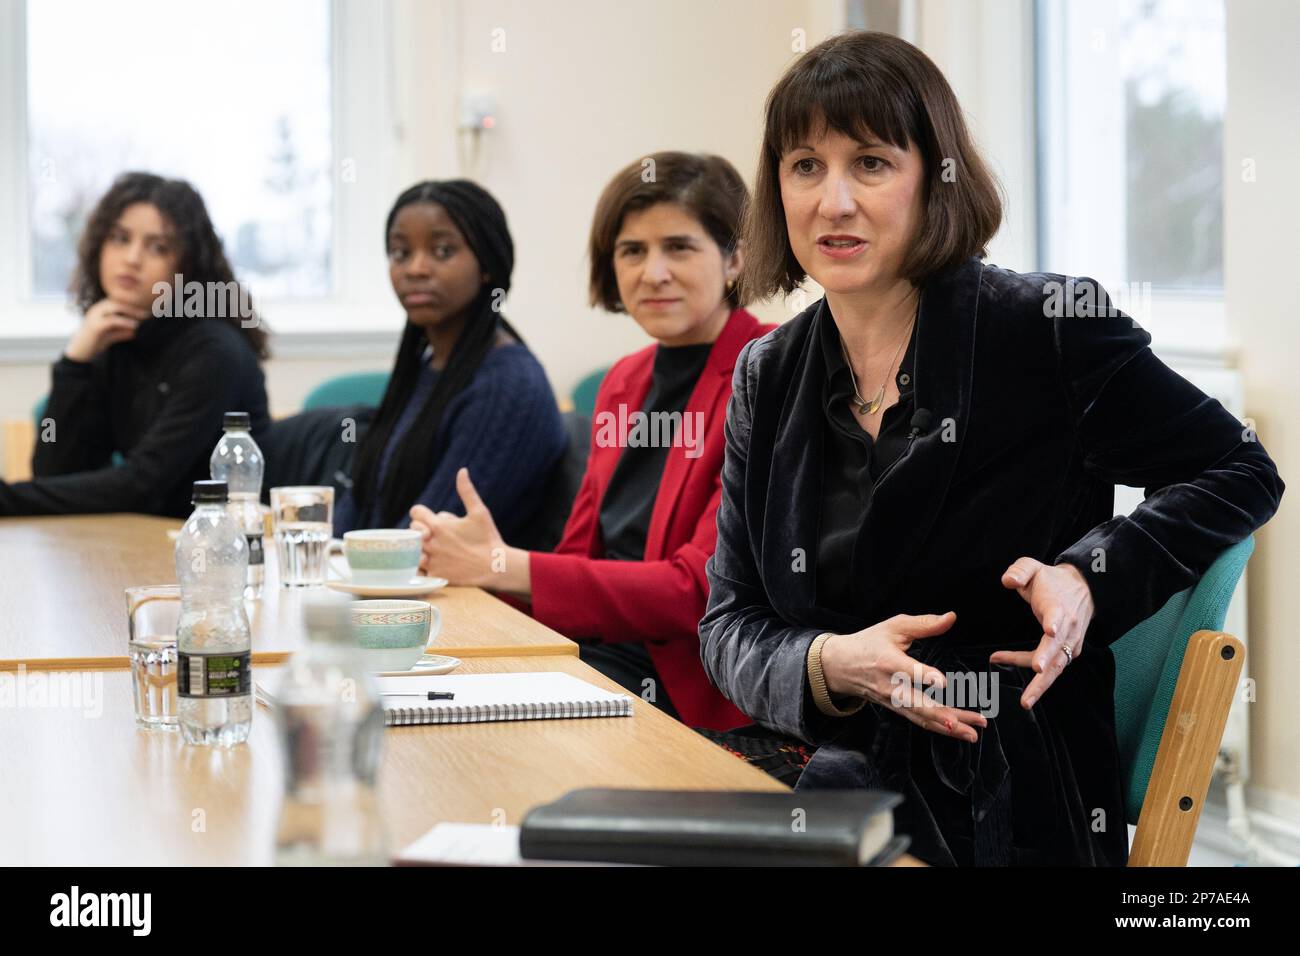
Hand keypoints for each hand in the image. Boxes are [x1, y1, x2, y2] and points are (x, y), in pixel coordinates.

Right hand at [64, 298, 148, 362]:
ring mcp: (94, 316)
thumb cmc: (94, 343)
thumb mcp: (111, 336)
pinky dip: (126, 322)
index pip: (118, 301)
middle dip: (135, 305)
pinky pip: (113, 320)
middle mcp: (96, 309)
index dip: (133, 304)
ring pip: (116, 307)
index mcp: (100, 309)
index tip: (147, 309)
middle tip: (149, 312)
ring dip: (132, 311)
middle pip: (118, 301)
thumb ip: (122, 331)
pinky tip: (136, 326)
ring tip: (145, 317)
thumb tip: (136, 330)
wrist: (79, 354)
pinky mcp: (95, 325)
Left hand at [410, 467, 529, 595]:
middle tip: (434, 534)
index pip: (416, 512)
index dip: (422, 513)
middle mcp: (431, 543)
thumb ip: (467, 491)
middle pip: (411, 531)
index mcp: (439, 526)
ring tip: (432, 549)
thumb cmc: (488, 538)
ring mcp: (431, 561)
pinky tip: (434, 564)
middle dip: (421, 530)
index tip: (429, 518)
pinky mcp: (434, 575)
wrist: (496, 567)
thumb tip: (462, 470)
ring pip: (411, 550)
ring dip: (419, 548)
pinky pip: (417, 570)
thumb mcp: (479, 512)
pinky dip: (422, 567)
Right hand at [820, 612, 987, 742]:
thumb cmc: (870, 643)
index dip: (925, 676)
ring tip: (972, 735)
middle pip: (918, 705)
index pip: (908, 670)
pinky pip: (919, 721)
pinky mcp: (895, 709)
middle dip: (945, 716)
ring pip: (922, 718)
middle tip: (971, 724)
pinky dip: (939, 729)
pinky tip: (959, 731)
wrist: (840, 666)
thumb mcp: (893, 627)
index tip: (944, 682)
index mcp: (889, 662)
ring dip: (949, 728)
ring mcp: (892, 701)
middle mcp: (890, 686)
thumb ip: (924, 624)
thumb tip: (951, 618)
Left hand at [990, 558, 1093, 709]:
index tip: (1050, 631)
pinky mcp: (1070, 651)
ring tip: (1026, 702)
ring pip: (1057, 667)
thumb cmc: (1051, 580)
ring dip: (1042, 684)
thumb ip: (1019, 571)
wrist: (1083, 587)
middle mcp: (1067, 629)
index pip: (1058, 617)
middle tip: (1033, 677)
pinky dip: (1039, 679)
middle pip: (1058, 650)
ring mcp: (1071, 642)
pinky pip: (1053, 667)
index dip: (1054, 625)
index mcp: (1058, 607)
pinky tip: (1025, 691)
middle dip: (1045, 666)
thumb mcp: (1033, 567)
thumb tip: (1007, 581)